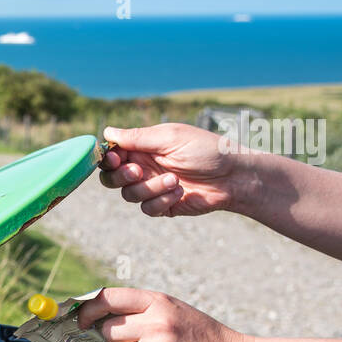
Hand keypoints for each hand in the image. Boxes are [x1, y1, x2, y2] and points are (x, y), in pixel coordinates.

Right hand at [100, 123, 255, 216]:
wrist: (235, 177)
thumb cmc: (207, 151)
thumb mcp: (171, 138)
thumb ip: (138, 137)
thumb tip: (107, 132)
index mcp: (144, 147)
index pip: (112, 154)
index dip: (108, 158)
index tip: (116, 159)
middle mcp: (145, 167)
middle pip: (112, 178)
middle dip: (121, 176)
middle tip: (138, 172)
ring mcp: (152, 187)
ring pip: (128, 195)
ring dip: (150, 188)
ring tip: (174, 180)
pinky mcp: (162, 205)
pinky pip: (147, 208)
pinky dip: (161, 200)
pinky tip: (180, 192)